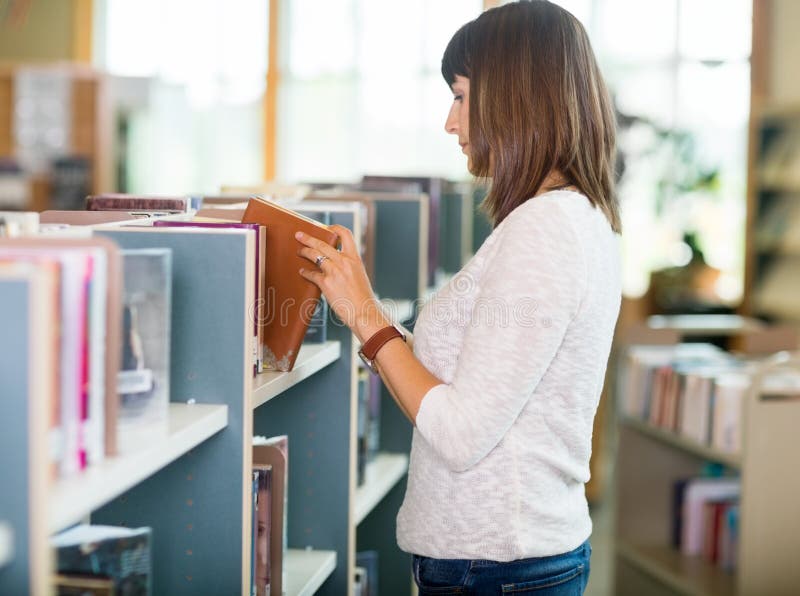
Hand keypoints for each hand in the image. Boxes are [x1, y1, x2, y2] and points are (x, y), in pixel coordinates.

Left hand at [296, 224, 390, 342]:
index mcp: (355, 259)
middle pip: (323, 243)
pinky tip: (302, 272)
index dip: (334, 228)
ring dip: (304, 251)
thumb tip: (337, 264)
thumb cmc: (363, 299)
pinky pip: (311, 274)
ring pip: (315, 255)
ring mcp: (335, 271)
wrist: (365, 313)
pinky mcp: (326, 283)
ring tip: (299, 251)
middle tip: (299, 235)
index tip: (326, 228)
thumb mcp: (360, 277)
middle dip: (308, 238)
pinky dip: (305, 273)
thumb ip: (349, 267)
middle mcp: (344, 262)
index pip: (345, 234)